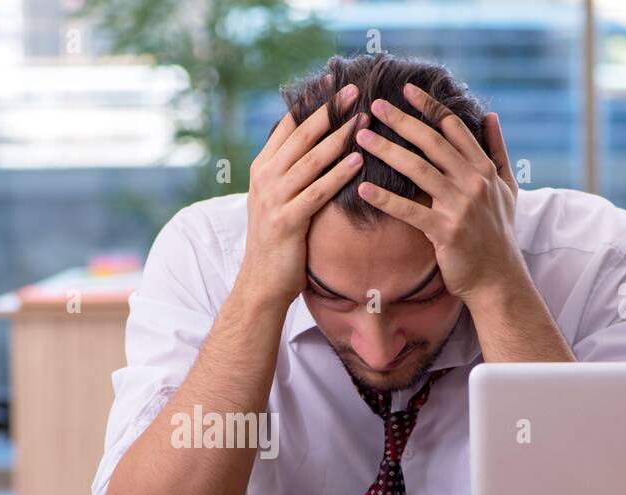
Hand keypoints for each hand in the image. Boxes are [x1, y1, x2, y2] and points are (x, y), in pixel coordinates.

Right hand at [237, 84, 366, 307]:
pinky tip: (358, 159)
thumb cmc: (277, 241)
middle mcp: (264, 179)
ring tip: (364, 118)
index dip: (311, 102)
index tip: (333, 81)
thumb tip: (316, 146)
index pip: (287, 126)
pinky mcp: (287, 221)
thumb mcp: (277, 199)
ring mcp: (273, 199)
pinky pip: (318, 191)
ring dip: (340, 136)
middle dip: (330, 111)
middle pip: (301, 136)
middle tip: (355, 90)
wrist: (261, 282)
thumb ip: (290, 172)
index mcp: (262, 168)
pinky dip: (339, 173)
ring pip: (311, 159)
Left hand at [352, 85, 523, 302]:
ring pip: (419, 170)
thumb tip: (490, 116)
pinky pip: (410, 211)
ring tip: (361, 137)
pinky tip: (364, 189)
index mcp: (484, 169)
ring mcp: (460, 206)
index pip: (454, 128)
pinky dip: (386, 199)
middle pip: (432, 143)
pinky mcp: (446, 231)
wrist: (498, 278)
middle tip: (375, 105)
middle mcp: (473, 182)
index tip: (407, 90)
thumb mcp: (507, 188)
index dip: (430, 107)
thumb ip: (497, 150)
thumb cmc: (498, 233)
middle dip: (403, 121)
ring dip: (388, 151)